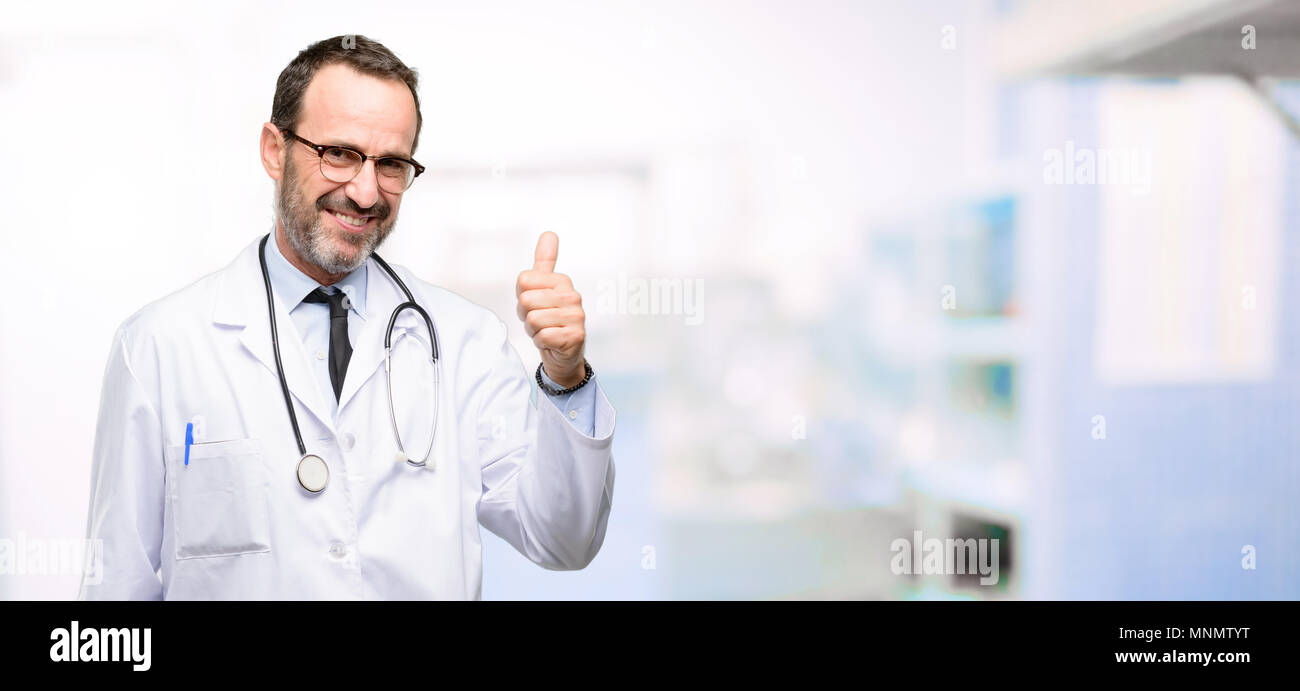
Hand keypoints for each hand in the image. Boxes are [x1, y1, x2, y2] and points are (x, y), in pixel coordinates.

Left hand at [516, 231, 585, 386]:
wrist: (563, 352)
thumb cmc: (549, 318)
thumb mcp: (543, 288)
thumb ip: (545, 261)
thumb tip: (549, 233)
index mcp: (562, 281)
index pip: (523, 281)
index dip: (521, 296)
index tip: (534, 304)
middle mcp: (572, 296)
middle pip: (526, 300)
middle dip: (526, 315)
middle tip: (539, 320)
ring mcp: (576, 317)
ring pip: (533, 320)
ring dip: (533, 330)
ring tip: (545, 330)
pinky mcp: (575, 336)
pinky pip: (542, 337)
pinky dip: (541, 342)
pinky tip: (551, 341)